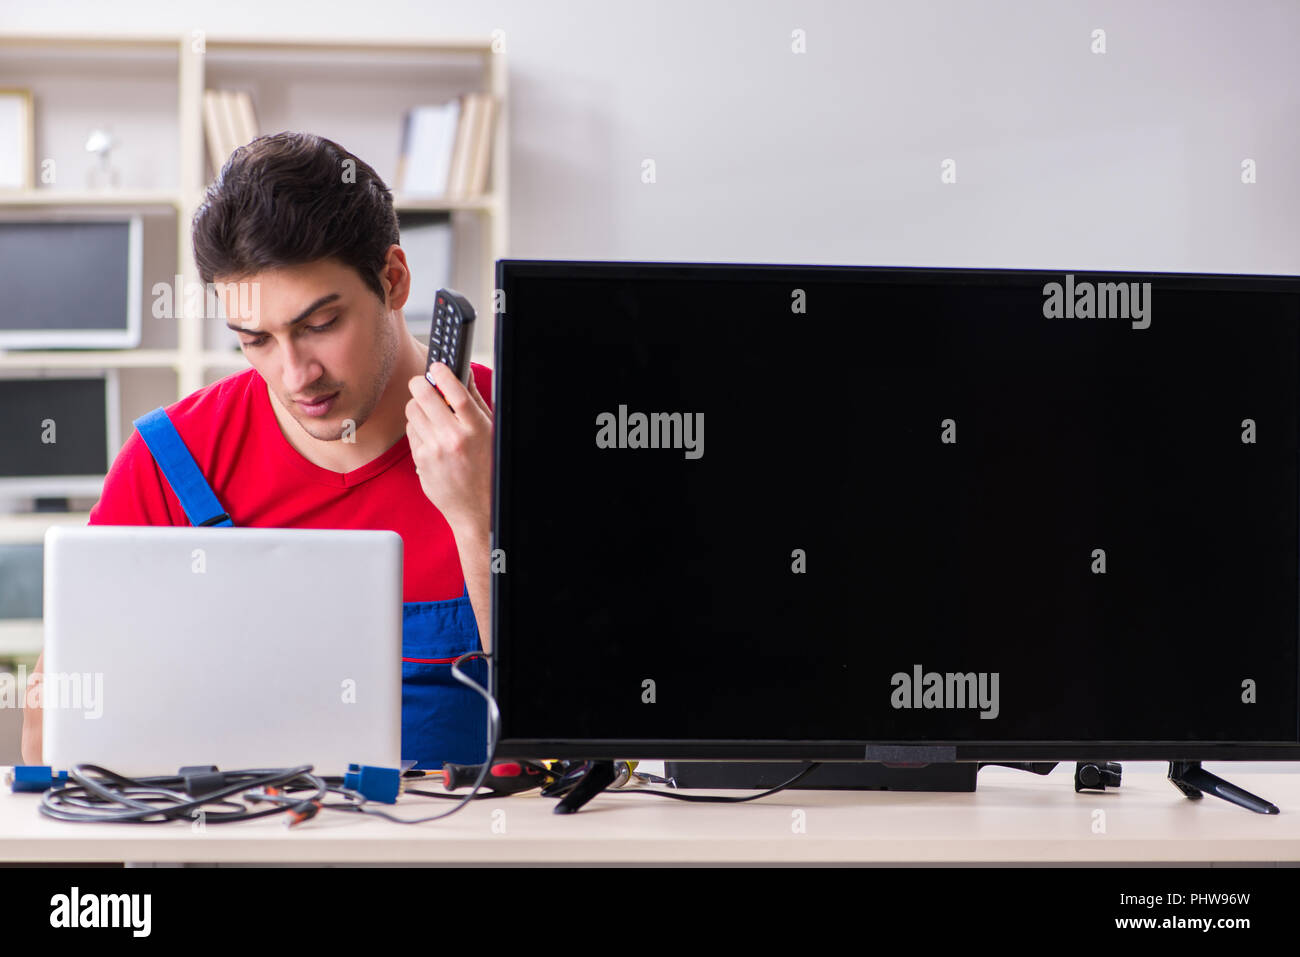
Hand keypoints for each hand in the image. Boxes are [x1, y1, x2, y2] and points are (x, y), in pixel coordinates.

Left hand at [406, 364, 492, 534]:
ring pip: (412, 412)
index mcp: (475, 429)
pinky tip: (430, 436)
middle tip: (422, 383)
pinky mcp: (421, 460)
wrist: (477, 508)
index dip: (442, 374)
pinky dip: (417, 429)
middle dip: (419, 384)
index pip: (455, 392)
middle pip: (424, 397)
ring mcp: (434, 450)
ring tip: (430, 414)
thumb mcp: (489, 432)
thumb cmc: (487, 468)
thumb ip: (475, 402)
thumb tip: (464, 374)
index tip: (437, 367)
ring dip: (418, 407)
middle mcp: (453, 438)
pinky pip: (411, 432)